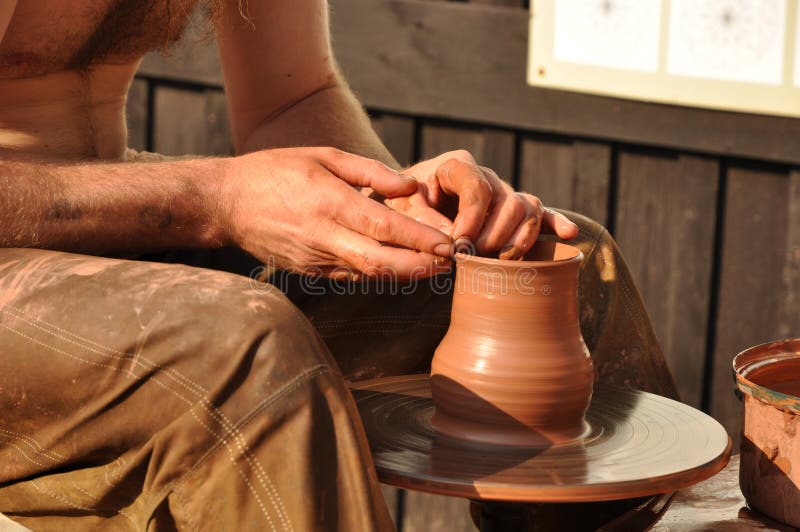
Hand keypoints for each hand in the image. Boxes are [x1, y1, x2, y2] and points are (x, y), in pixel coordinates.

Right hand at [220, 147, 452, 278]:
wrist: (226, 203)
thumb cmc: (274, 171)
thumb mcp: (322, 156)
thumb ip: (369, 172)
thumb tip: (408, 188)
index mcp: (328, 201)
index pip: (383, 227)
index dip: (419, 240)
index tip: (449, 244)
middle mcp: (323, 235)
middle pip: (381, 262)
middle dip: (420, 267)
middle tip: (451, 265)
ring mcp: (315, 259)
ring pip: (368, 275)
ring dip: (404, 275)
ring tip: (435, 269)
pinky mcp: (309, 271)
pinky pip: (351, 276)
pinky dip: (379, 275)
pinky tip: (400, 270)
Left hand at [385, 150, 578, 258]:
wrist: (407, 206)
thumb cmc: (401, 205)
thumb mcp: (400, 209)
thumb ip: (421, 220)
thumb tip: (452, 241)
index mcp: (457, 166)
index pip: (478, 188)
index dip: (472, 219)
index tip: (458, 245)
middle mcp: (486, 177)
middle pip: (508, 201)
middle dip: (493, 235)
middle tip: (472, 258)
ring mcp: (504, 194)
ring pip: (528, 209)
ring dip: (517, 239)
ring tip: (498, 261)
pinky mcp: (513, 213)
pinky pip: (542, 214)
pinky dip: (556, 223)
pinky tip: (568, 235)